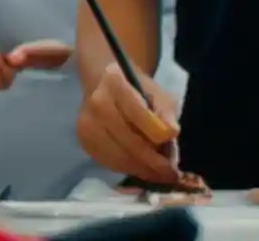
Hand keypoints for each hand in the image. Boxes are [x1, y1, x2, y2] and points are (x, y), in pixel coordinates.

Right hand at [76, 61, 180, 184]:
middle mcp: (96, 103)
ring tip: (159, 175)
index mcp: (115, 84)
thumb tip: (170, 133)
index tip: (174, 151)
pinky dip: (127, 169)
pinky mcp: (83, 140)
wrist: (102, 86)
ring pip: (118, 157)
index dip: (158, 136)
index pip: (139, 116)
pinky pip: (108, 162)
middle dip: (152, 162)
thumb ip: (166, 112)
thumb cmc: (135, 89)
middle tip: (171, 174)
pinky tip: (141, 168)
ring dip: (141, 169)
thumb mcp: (157, 93)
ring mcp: (86, 124)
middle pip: (128, 141)